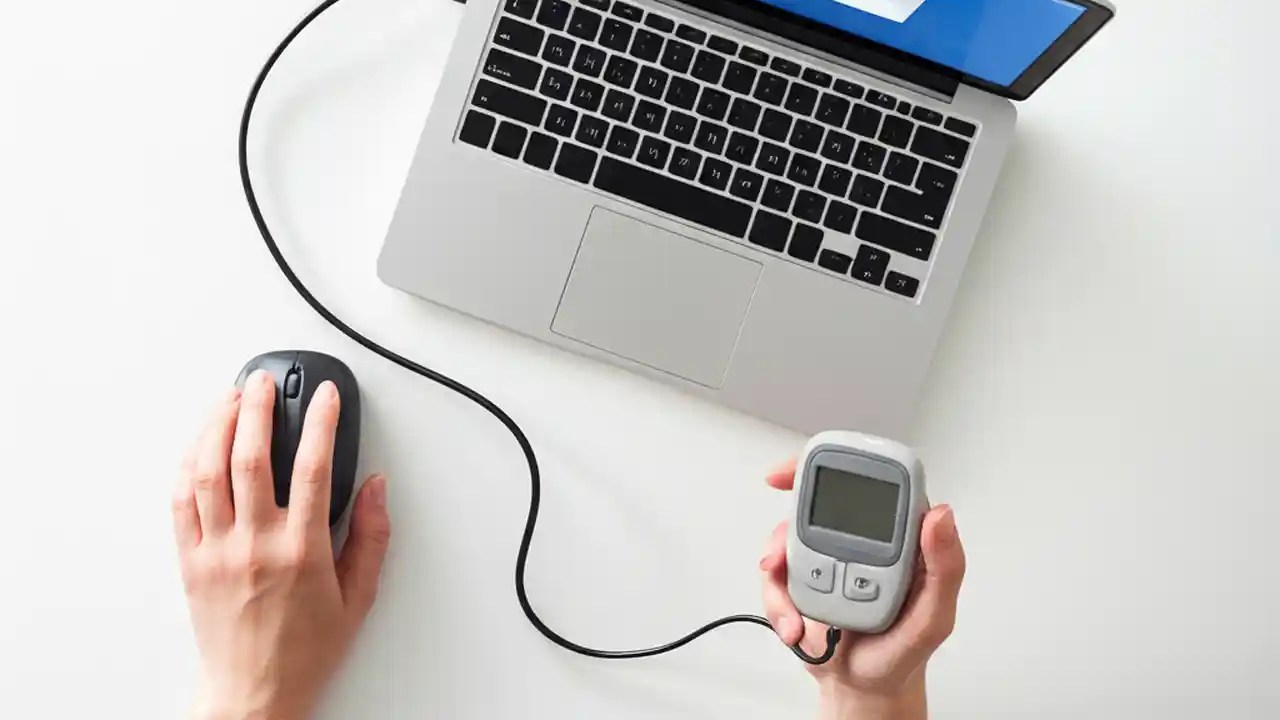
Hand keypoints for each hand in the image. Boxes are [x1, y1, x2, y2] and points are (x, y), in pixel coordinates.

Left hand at [173, 371, 391, 719]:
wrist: (254, 692)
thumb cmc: (306, 649)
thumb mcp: (359, 596)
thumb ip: (372, 536)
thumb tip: (375, 487)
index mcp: (302, 552)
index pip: (312, 468)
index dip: (320, 422)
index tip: (325, 396)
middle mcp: (255, 545)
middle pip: (249, 456)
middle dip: (256, 407)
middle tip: (264, 381)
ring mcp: (216, 550)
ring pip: (207, 470)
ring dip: (216, 425)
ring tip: (229, 399)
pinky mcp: (189, 560)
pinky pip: (181, 500)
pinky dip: (188, 463)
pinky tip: (200, 444)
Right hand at [759, 460, 965, 719]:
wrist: (865, 688)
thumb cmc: (904, 650)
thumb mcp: (935, 616)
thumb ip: (945, 567)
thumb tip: (942, 516)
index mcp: (899, 535)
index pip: (872, 483)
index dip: (839, 464)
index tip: (807, 470)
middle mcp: (860, 538)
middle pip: (814, 504)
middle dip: (787, 529)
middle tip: (779, 557)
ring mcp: (827, 557)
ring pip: (787, 539)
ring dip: (778, 573)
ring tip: (794, 613)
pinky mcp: (801, 579)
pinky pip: (774, 576)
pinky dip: (775, 600)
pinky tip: (793, 624)